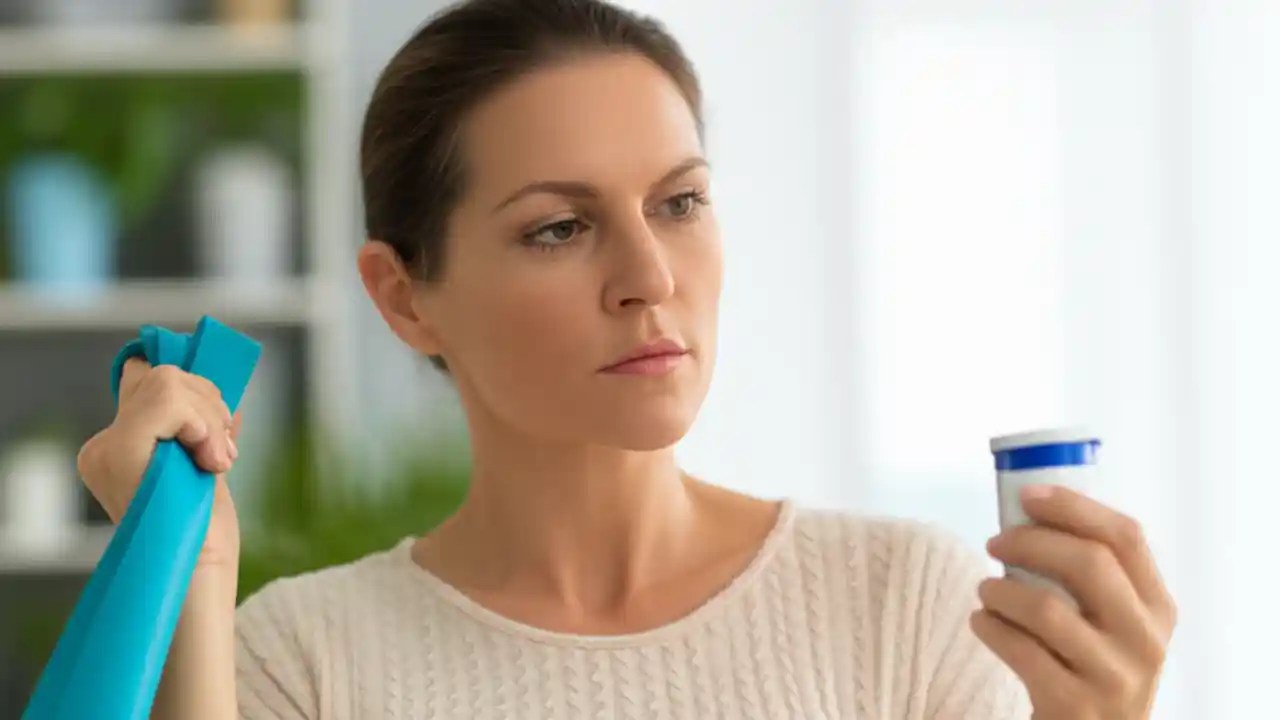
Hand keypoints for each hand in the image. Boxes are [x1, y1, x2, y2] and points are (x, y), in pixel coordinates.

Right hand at [76, 358, 244, 568]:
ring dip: (211, 418)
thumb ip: (203, 432)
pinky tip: (210, 460)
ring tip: (218, 462)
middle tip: (223, 454)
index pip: (145, 381)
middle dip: (210, 404)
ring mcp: (108, 448)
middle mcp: (105, 447)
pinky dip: (202, 422)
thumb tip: (222, 397)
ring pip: (168, 382)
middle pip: (163, 377)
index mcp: (119, 450)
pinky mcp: (120, 450)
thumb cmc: (204, 533)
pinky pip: (168, 399)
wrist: (198, 571)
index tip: (217, 432)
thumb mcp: (205, 468)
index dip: (191, 393)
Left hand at [971, 485, 1175, 718]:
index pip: (1126, 537)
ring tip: (985, 591)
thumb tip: (1027, 513)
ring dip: (1001, 590)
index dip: (1074, 507)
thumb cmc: (1091, 665)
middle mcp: (1146, 640)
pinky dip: (990, 627)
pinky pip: (1021, 651)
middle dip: (1031, 542)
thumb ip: (1091, 576)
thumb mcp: (1114, 623)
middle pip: (1089, 563)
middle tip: (994, 543)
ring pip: (1047, 608)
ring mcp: (1115, 677)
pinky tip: (983, 622)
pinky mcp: (1075, 706)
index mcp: (1158, 607)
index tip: (1027, 495)